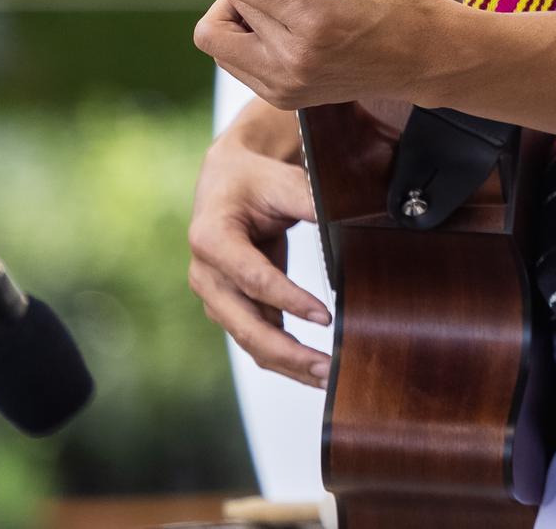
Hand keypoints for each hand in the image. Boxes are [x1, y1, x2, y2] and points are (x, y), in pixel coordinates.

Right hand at [186, 114, 329, 385]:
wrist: (229, 183)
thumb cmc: (255, 180)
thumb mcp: (282, 181)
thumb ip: (310, 201)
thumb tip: (350, 221)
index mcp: (211, 239)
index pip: (253, 279)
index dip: (289, 300)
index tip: (325, 317)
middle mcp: (206, 275)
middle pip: (246, 324)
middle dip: (287, 352)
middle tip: (328, 367)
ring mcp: (217, 296)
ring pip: (250, 341)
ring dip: (288, 363)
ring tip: (328, 376)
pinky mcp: (232, 308)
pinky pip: (257, 339)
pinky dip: (284, 357)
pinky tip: (313, 370)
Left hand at [196, 0, 451, 109]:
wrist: (424, 54)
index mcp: (312, 22)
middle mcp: (292, 61)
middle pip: (225, 11)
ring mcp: (284, 85)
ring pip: (217, 43)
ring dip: (235, 14)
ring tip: (268, 0)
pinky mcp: (283, 97)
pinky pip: (234, 62)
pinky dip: (246, 37)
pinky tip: (277, 23)